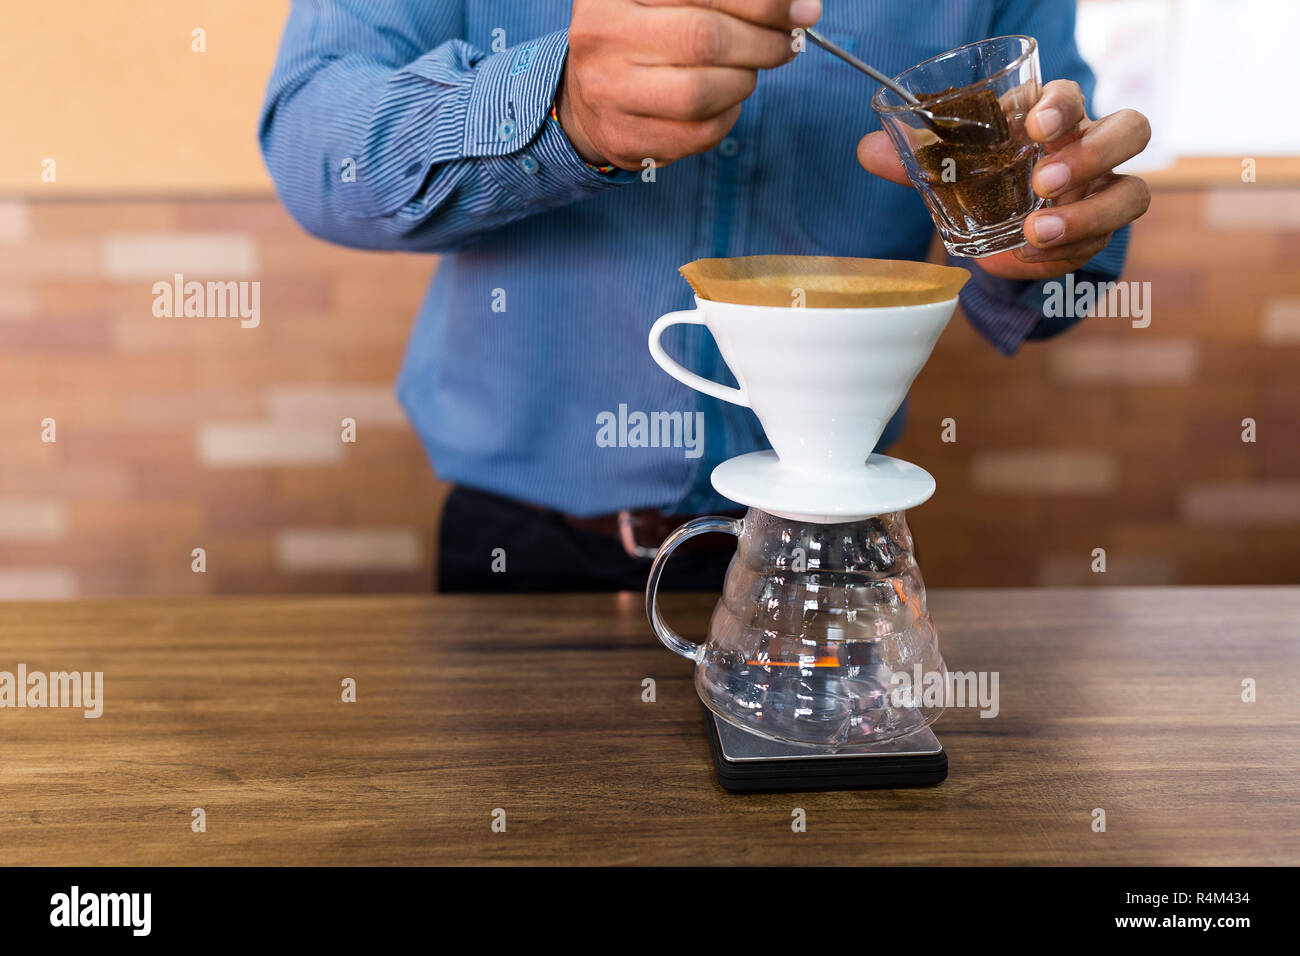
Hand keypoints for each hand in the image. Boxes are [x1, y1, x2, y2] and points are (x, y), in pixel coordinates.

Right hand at [560, 0, 821, 169]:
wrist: (590, 91)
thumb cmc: (646, 32)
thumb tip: (796, 6)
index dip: (762, 3)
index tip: (802, 11)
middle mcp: (600, 34)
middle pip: (704, 39)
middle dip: (763, 43)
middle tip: (787, 44)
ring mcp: (606, 92)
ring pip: (702, 93)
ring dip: (744, 82)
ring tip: (747, 71)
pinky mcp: (622, 138)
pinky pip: (698, 134)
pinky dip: (727, 117)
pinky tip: (725, 102)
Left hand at [857, 79, 1151, 280]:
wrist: (1003, 228)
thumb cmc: (982, 179)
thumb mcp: (949, 168)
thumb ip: (914, 159)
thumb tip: (868, 150)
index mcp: (1052, 117)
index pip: (1070, 95)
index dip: (1059, 105)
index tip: (1033, 125)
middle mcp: (1090, 147)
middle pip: (1129, 130)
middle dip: (1091, 153)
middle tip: (1044, 180)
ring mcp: (1103, 191)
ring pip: (1133, 192)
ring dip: (1087, 215)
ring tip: (1037, 231)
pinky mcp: (1100, 233)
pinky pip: (1103, 242)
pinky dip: (1067, 253)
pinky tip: (1030, 257)